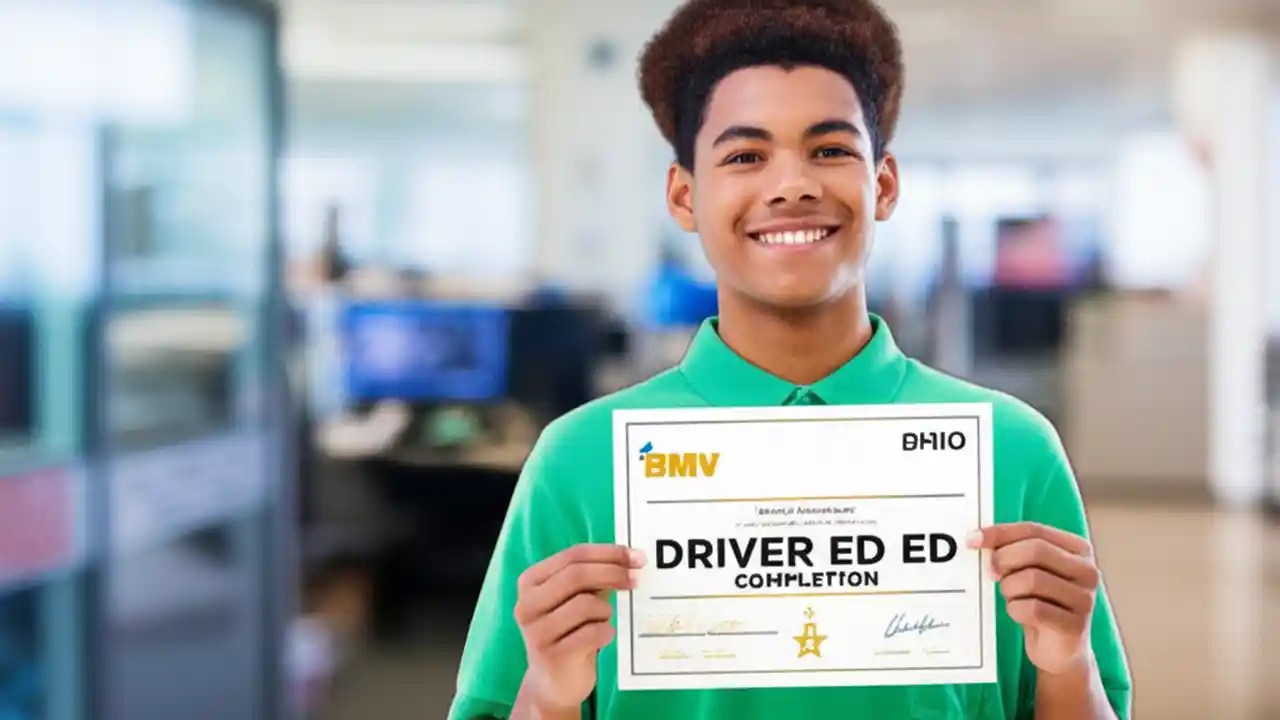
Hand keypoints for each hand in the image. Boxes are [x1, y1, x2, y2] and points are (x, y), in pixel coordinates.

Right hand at [514, 544, 645, 711]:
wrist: (554, 683)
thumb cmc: (570, 632)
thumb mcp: (576, 599)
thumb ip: (595, 577)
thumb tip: (631, 558)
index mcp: (530, 582)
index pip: (573, 555)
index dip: (607, 553)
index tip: (635, 557)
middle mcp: (527, 604)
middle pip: (576, 575)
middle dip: (612, 573)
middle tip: (635, 580)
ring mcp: (536, 632)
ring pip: (585, 604)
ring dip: (605, 610)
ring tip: (604, 620)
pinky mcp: (552, 657)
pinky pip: (593, 633)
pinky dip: (606, 631)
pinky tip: (603, 637)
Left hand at [968, 523, 1099, 674]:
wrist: (1060, 651)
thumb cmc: (1042, 604)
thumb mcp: (1030, 571)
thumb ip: (1014, 551)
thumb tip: (979, 538)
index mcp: (1078, 550)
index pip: (1034, 530)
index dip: (1000, 532)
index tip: (972, 539)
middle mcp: (1087, 571)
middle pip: (1035, 550)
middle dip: (1004, 559)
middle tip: (991, 573)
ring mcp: (1084, 599)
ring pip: (1032, 579)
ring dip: (1010, 588)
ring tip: (1013, 597)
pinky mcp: (1075, 625)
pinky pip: (1033, 608)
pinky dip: (1016, 610)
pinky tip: (1020, 614)